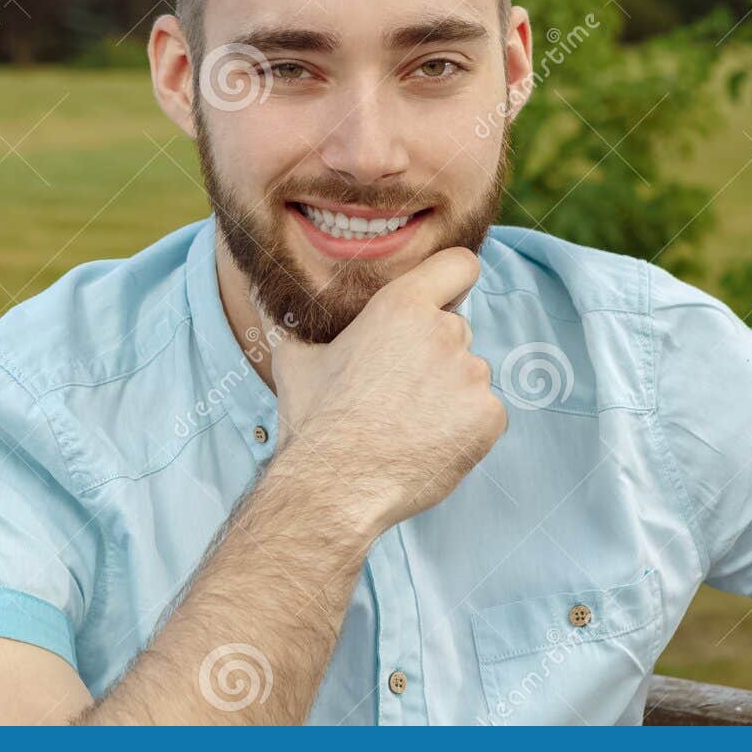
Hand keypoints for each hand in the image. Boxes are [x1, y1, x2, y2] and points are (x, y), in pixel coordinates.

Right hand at [263, 246, 506, 533]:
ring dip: (448, 394)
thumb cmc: (313, 421)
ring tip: (407, 424)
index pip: (458, 265)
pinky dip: (464, 429)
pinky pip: (484, 414)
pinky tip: (427, 444)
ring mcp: (472, 376)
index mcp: (400, 306)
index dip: (452, 280)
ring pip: (469, 375)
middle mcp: (444, 332)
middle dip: (433, 354)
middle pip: (456, 329)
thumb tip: (262, 300)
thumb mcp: (295, 360)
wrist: (334, 486)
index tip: (444, 297)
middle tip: (396, 390)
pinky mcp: (489, 417)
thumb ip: (299, 326)